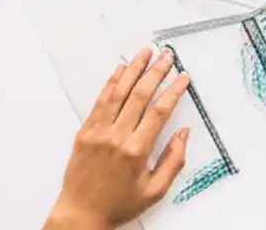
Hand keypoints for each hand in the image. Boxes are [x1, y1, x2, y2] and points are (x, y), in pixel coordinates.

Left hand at [45, 48, 191, 229]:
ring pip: (118, 92)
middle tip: (167, 56)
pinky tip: (120, 70)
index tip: (183, 77)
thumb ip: (173, 161)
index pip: (159, 111)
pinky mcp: (85, 131)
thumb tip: (184, 133)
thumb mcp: (155, 191)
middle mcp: (116, 136)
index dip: (173, 90)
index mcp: (136, 151)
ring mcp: (98, 131)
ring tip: (145, 52)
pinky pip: (100, 101)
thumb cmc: (118, 204)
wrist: (81, 213)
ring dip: (133, 69)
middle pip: (140, 95)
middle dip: (156, 72)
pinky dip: (111, 82)